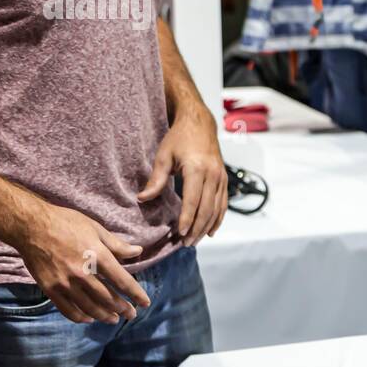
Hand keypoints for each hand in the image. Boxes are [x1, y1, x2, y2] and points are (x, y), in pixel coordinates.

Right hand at [15, 203, 150, 324]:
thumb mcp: (96, 229)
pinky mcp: (50, 289)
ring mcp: (65, 283)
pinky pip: (68, 309)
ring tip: (114, 319)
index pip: (123, 281)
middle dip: (122, 308)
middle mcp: (83, 273)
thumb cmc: (66, 223)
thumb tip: (138, 251)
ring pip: (90, 307)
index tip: (145, 303)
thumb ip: (117, 245)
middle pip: (108, 298)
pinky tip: (89, 318)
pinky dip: (81, 317)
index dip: (136, 294)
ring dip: (104, 315)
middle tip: (132, 314)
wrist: (31, 226)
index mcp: (98, 256)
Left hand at [138, 109, 227, 246]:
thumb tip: (142, 199)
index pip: (193, 200)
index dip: (187, 218)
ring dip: (207, 227)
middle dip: (197, 228)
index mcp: (197, 168)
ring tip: (195, 240)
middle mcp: (213, 174)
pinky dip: (218, 219)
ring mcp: (221, 178)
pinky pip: (223, 204)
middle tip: (186, 243)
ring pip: (217, 208)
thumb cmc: (178, 139)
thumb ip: (156, 179)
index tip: (180, 233)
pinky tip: (211, 231)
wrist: (199, 124)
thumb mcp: (164, 156)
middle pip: (207, 208)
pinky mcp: (224, 179)